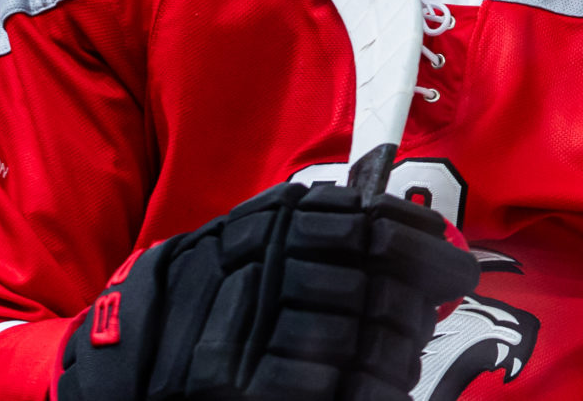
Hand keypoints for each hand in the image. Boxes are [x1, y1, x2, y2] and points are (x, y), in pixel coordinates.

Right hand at [57, 182, 479, 400]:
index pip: (368, 225)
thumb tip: (396, 201)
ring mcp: (249, 322)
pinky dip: (362, 392)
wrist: (125, 348)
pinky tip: (377, 391)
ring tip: (403, 363)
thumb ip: (321, 215)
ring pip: (358, 340)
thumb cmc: (206, 287)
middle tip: (429, 320)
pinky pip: (323, 388)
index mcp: (274, 222)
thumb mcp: (257, 232)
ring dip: (397, 357)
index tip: (457, 266)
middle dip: (416, 310)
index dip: (423, 247)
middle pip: (374, 285)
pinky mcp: (233, 378)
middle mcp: (264, 262)